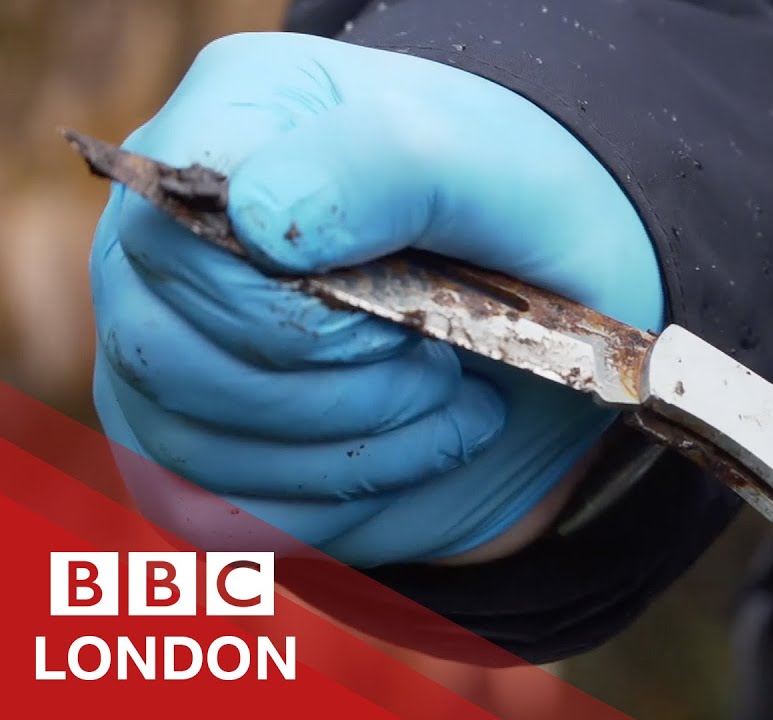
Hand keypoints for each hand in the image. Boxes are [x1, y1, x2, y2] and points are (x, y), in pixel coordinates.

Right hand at [90, 32, 663, 565]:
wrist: (560, 315)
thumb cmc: (525, 224)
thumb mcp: (499, 173)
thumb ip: (387, 164)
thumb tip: (259, 219)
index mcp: (228, 125)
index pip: (176, 235)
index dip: (299, 311)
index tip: (410, 317)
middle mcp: (169, 239)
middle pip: (167, 355)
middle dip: (341, 389)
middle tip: (444, 362)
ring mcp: (169, 347)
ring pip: (193, 449)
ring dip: (356, 452)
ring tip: (450, 400)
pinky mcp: (199, 448)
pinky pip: (224, 518)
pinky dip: (341, 505)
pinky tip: (419, 447)